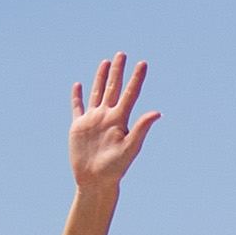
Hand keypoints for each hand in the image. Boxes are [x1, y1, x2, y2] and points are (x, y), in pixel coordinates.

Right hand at [69, 56, 159, 198]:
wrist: (95, 180)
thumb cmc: (115, 168)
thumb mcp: (130, 148)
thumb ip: (141, 129)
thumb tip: (157, 112)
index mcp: (120, 120)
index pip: (130, 94)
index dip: (137, 79)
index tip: (143, 64)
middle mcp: (107, 116)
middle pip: (113, 88)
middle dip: (118, 71)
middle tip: (122, 54)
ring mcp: (93, 120)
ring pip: (97, 93)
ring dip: (101, 77)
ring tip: (106, 62)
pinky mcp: (78, 126)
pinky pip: (77, 107)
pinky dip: (77, 96)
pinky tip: (79, 85)